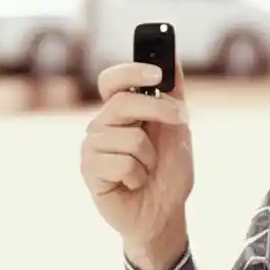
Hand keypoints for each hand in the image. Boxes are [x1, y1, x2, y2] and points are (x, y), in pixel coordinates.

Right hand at [81, 60, 192, 269]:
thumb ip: (173, 94)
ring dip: (150, 158)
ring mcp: (92, 146)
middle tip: (180, 123)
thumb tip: (172, 57)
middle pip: (123, 102)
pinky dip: (137, 176)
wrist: (165, 212)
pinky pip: (120, 163)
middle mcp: (102, 124)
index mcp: (120, 110)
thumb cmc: (169, 171)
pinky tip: (133, 184)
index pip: (112, 79)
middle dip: (159, 112)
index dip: (131, 71)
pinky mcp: (89, 170)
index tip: (158, 73)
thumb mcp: (179, 128)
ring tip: (145, 170)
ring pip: (129, 138)